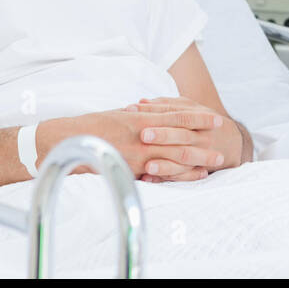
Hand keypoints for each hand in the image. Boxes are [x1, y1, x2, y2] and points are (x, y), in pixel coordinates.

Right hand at [44, 106, 226, 181]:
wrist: (65, 141)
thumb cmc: (90, 126)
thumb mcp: (117, 115)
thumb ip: (137, 115)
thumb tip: (149, 111)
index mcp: (141, 117)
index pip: (177, 115)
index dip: (198, 118)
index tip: (215, 118)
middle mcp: (143, 134)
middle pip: (181, 137)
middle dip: (204, 141)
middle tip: (223, 145)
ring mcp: (138, 153)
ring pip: (175, 156)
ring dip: (198, 159)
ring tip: (216, 162)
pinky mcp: (131, 169)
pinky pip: (161, 173)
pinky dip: (179, 174)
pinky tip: (193, 176)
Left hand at [123, 97, 246, 181]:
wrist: (232, 143)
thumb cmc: (203, 123)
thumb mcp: (190, 108)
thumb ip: (166, 105)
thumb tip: (141, 102)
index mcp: (196, 117)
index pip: (174, 112)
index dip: (153, 110)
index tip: (133, 110)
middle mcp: (200, 135)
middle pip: (182, 134)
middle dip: (163, 135)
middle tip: (143, 135)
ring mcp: (200, 154)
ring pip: (184, 157)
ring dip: (165, 163)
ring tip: (148, 165)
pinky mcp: (197, 169)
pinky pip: (182, 176)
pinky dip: (165, 177)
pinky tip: (149, 178)